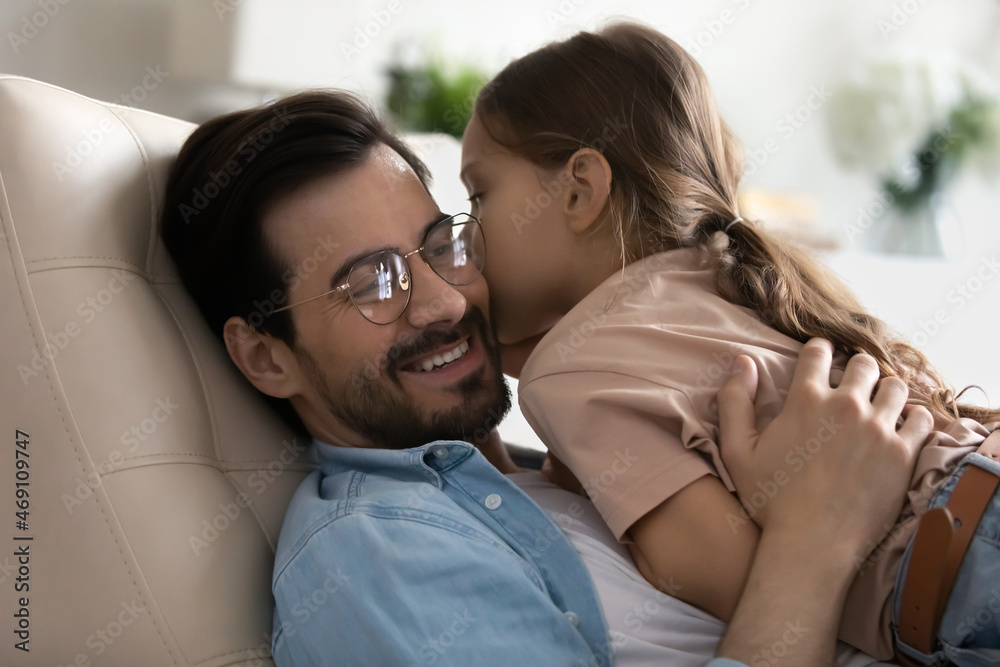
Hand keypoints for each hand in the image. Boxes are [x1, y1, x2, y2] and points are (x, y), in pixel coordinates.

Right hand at [717, 338, 932, 558]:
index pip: (819, 352)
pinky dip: (913, 418)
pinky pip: (922, 418)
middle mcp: (845, 406)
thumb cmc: (771, 500)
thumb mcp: (737, 450)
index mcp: (805, 401)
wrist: (812, 544)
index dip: (819, 350)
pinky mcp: (903, 454)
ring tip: (879, 405)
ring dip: (886, 391)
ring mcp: (878, 429)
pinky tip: (901, 428)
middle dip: (857, 369)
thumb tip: (743, 360)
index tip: (821, 357)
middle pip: (863, 364)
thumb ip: (734, 400)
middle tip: (854, 384)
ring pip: (895, 386)